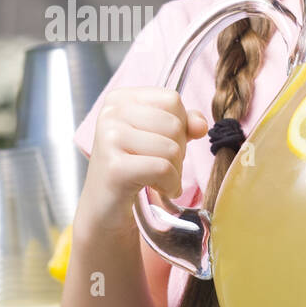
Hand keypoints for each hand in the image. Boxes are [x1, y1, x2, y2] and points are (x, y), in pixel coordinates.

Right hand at [77, 87, 208, 227]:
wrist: (104, 207)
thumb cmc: (133, 168)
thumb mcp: (158, 137)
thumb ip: (183, 123)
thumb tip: (201, 125)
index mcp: (119, 98)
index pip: (172, 100)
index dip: (179, 125)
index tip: (160, 142)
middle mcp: (110, 113)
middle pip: (174, 124)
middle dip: (178, 151)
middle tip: (158, 166)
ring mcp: (110, 139)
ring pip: (171, 148)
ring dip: (174, 171)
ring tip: (157, 178)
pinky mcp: (115, 167)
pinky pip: (163, 169)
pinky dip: (170, 184)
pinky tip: (158, 188)